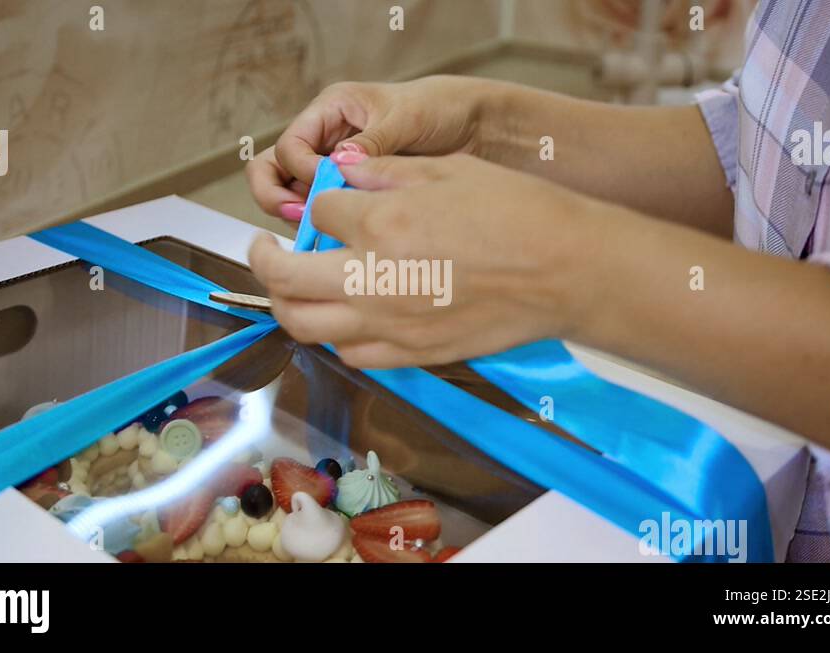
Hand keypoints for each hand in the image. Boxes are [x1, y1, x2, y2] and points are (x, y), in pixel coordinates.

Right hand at [246, 76, 490, 221]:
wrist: (474, 127)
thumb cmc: (440, 108)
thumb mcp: (407, 118)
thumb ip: (373, 141)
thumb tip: (339, 162)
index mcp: (330, 111)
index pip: (289, 145)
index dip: (300, 168)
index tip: (322, 184)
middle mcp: (325, 140)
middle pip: (272, 171)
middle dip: (276, 197)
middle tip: (300, 216)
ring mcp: (334, 169)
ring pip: (292, 196)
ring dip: (299, 216)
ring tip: (321, 231)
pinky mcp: (351, 194)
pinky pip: (323, 213)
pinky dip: (324, 227)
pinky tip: (342, 238)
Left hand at [248, 153, 601, 367]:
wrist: (567, 271)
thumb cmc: (519, 213)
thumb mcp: (449, 171)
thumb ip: (385, 174)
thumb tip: (344, 176)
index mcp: (382, 224)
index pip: (318, 212)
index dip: (322, 203)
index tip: (334, 202)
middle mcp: (373, 279)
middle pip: (282, 277)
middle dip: (262, 258)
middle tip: (262, 249)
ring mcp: (389, 324)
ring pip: (304, 325)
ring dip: (289, 303)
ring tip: (296, 287)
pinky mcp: (412, 355)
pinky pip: (351, 354)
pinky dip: (336, 335)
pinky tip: (347, 317)